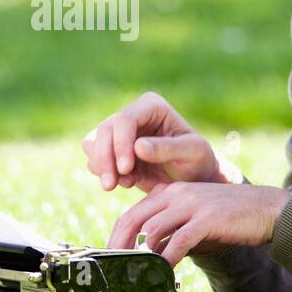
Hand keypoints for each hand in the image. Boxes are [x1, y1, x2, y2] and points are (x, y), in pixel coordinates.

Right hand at [81, 91, 235, 193]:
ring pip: (93, 143)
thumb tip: (138, 147)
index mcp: (152, 106)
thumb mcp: (193, 153)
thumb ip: (167, 148)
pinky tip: (126, 183)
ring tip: (126, 183)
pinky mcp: (112, 150)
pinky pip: (94, 158)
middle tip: (111, 186)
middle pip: (104, 130)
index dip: (121, 143)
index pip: (125, 119)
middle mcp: (132, 114)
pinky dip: (104, 173)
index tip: (125, 169)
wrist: (192, 178)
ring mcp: (119, 132)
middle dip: (105, 159)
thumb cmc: (197, 161)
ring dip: (103, 166)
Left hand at [106, 181, 290, 266]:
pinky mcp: (208, 218)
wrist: (268, 208)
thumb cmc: (230, 218)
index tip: (110, 257)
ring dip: (142, 255)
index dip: (116, 236)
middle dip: (119, 246)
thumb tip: (149, 253)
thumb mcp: (194, 217)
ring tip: (136, 274)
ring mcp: (192, 204)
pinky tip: (164, 272)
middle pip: (135, 219)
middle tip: (113, 268)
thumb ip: (172, 228)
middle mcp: (177, 194)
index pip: (132, 213)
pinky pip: (179, 239)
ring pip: (153, 229)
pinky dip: (167, 258)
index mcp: (170, 191)